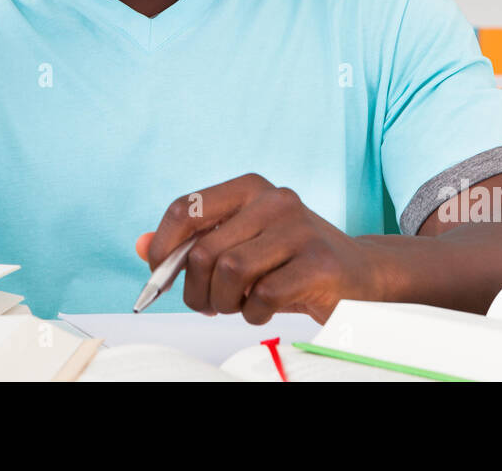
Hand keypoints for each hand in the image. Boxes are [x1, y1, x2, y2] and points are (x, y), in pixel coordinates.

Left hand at [139, 173, 382, 324]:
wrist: (360, 277)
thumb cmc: (290, 262)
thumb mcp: (240, 245)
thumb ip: (192, 244)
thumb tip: (142, 246)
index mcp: (249, 188)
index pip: (185, 209)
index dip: (164, 247)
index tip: (162, 274)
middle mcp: (274, 199)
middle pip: (203, 251)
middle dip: (197, 291)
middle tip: (210, 304)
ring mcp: (299, 229)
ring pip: (229, 272)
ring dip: (225, 303)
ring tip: (239, 304)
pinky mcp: (319, 262)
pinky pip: (262, 295)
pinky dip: (254, 313)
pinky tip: (265, 309)